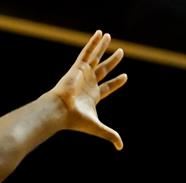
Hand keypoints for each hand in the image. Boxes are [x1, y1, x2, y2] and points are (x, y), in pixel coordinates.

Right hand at [51, 30, 127, 149]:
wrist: (60, 111)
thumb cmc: (76, 120)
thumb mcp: (98, 127)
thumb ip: (110, 135)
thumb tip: (120, 146)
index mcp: (93, 96)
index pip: (107, 87)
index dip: (116, 82)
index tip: (125, 76)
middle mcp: (88, 83)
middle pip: (103, 69)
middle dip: (112, 62)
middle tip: (121, 52)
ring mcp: (83, 74)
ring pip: (95, 57)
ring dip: (102, 47)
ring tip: (108, 36)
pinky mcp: (77, 67)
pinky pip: (87, 52)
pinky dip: (93, 43)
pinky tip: (99, 34)